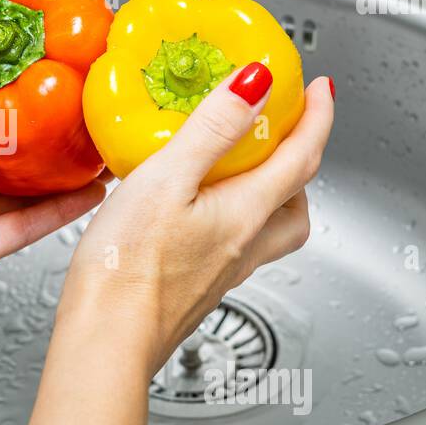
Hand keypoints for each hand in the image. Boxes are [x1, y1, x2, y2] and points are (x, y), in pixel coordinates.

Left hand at [0, 0, 105, 324]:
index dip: (7, 78)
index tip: (43, 56)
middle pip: (7, 141)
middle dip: (45, 125)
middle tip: (85, 101)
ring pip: (25, 184)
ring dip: (61, 168)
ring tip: (98, 146)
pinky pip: (29, 224)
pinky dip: (62, 211)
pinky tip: (91, 194)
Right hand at [16, 64, 334, 424]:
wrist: (106, 342)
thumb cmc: (127, 272)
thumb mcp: (167, 179)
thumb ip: (213, 128)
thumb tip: (255, 81)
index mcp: (245, 214)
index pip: (302, 158)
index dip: (317, 117)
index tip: (319, 89)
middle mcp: (244, 246)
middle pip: (297, 200)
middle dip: (300, 159)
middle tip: (286, 129)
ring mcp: (222, 271)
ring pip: (271, 228)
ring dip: (273, 193)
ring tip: (245, 167)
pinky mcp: (196, 287)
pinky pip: (236, 243)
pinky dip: (233, 216)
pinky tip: (195, 209)